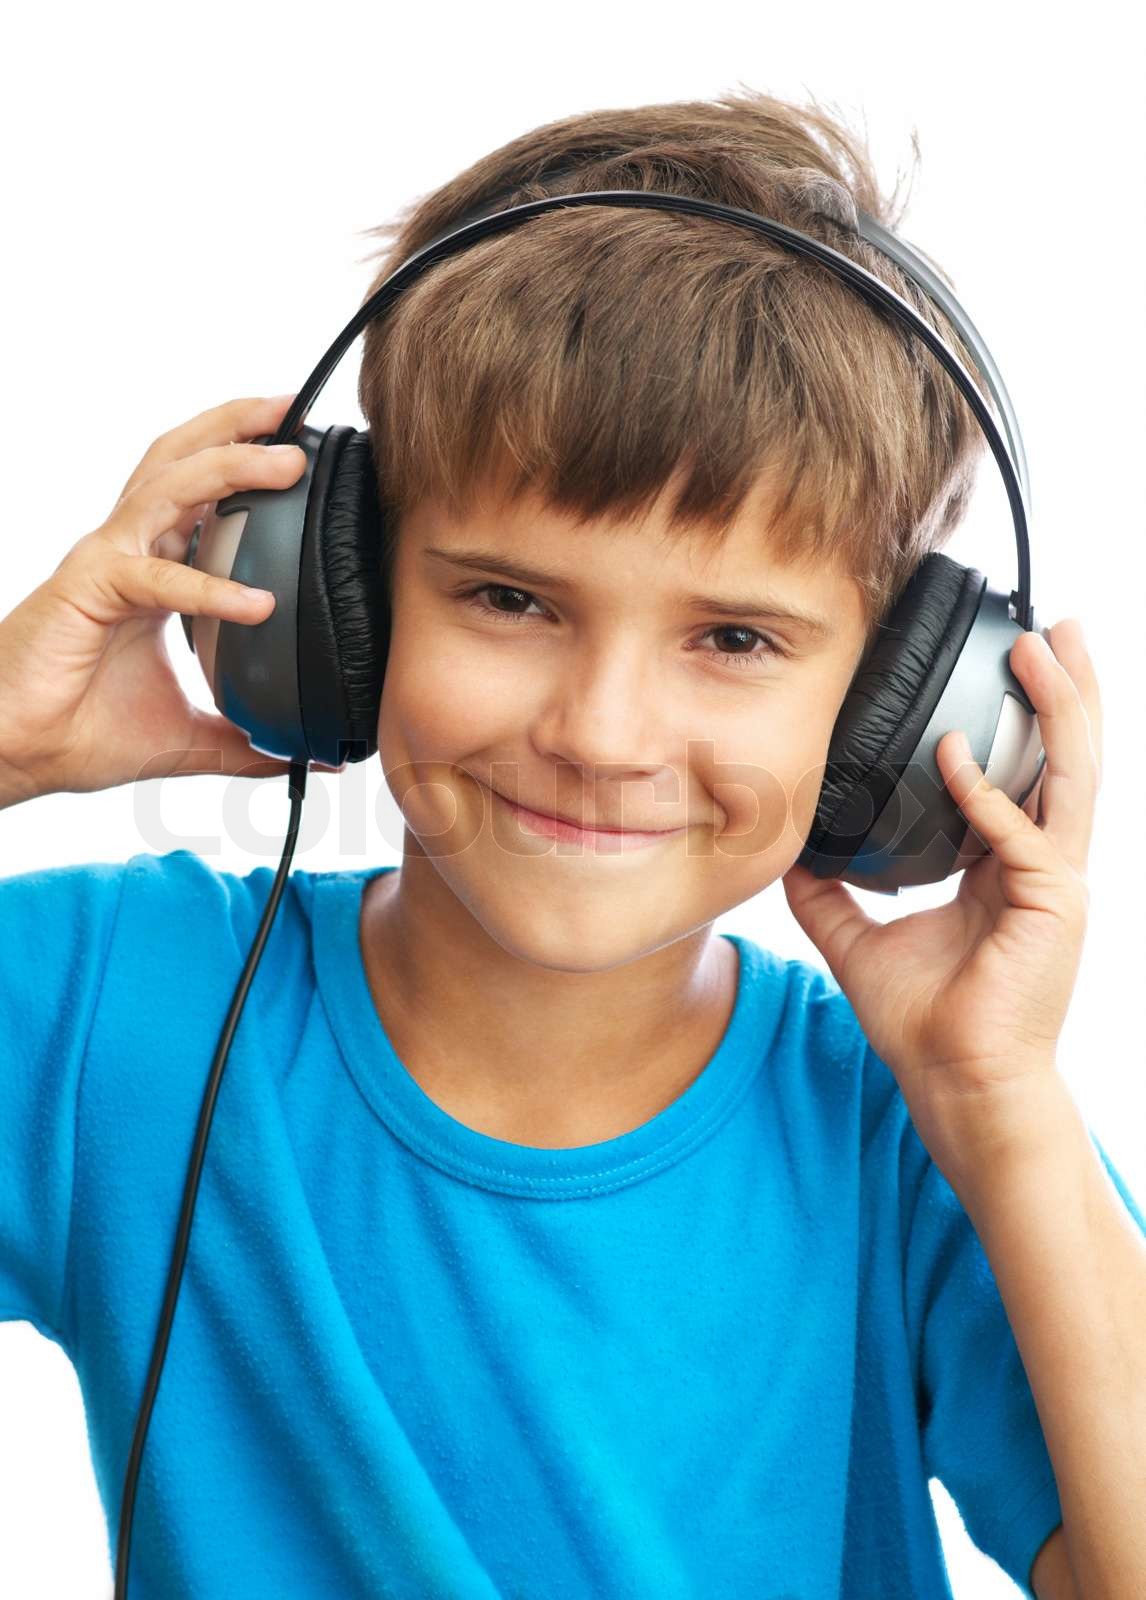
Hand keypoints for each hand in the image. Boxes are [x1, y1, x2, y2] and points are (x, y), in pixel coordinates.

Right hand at [0, 395, 341, 808]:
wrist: (17, 753)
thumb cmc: (83, 731)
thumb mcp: (189, 739)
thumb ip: (247, 743)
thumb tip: (308, 758)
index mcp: (153, 570)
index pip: (202, 497)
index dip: (246, 462)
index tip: (302, 449)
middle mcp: (129, 550)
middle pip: (183, 460)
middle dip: (239, 427)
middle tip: (297, 411)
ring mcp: (107, 560)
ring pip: (168, 486)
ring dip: (229, 464)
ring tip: (286, 462)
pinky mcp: (88, 587)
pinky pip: (157, 577)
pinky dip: (208, 587)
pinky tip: (256, 604)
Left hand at [781, 618, 1101, 1170]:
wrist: (952, 1080)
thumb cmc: (923, 1020)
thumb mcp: (858, 938)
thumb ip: (828, 890)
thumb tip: (787, 850)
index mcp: (1008, 867)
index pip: (1027, 773)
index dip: (1023, 718)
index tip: (1008, 664)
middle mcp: (1042, 865)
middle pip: (1065, 756)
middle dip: (1065, 688)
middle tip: (1054, 625)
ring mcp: (1057, 883)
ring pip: (1071, 774)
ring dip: (1059, 708)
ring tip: (1044, 647)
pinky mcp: (1053, 905)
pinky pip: (1023, 832)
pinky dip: (986, 792)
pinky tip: (954, 755)